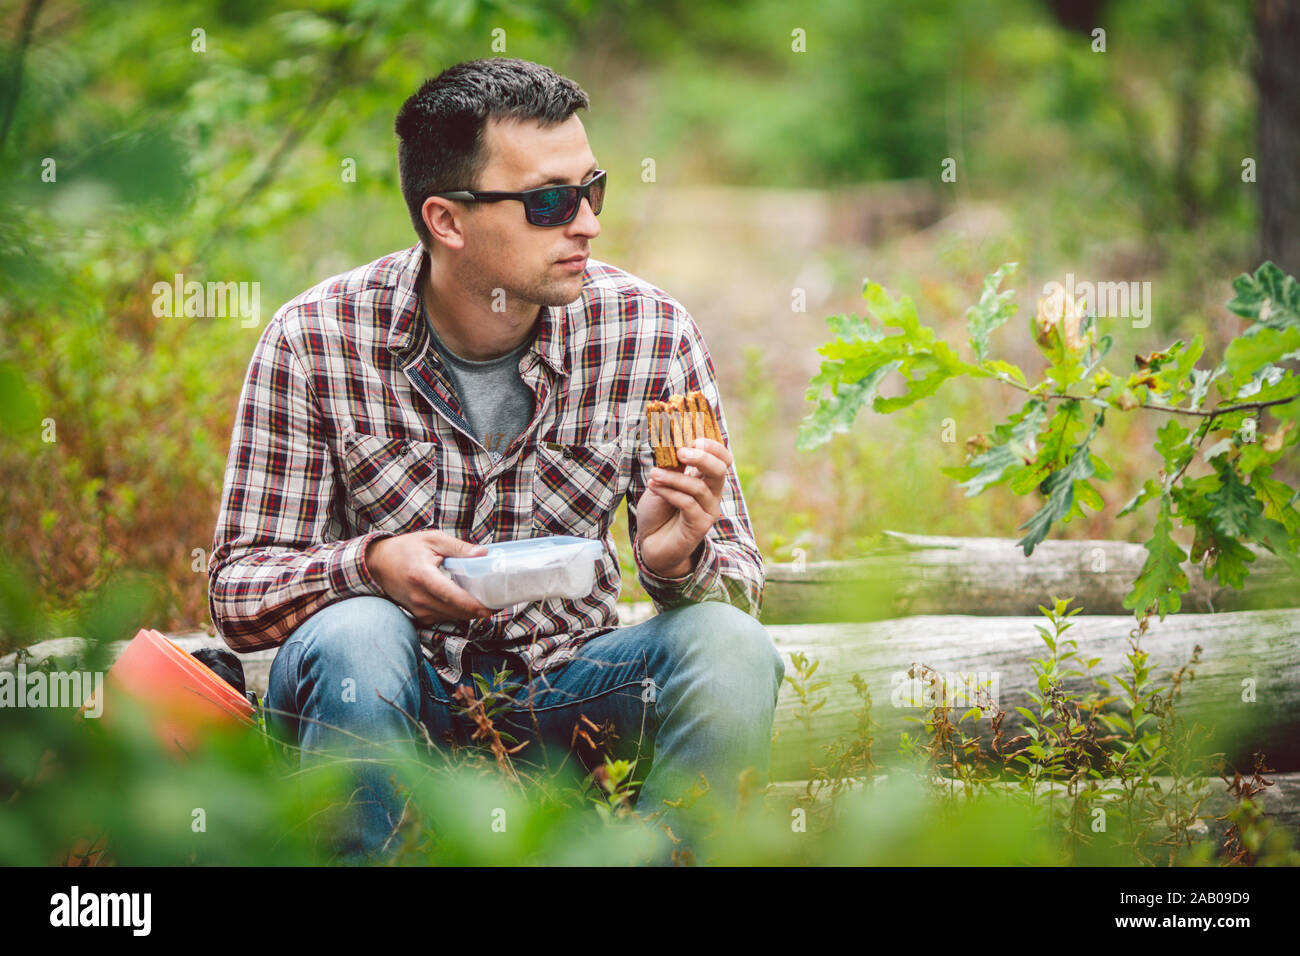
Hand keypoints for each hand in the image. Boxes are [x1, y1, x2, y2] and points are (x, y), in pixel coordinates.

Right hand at [365, 530, 492, 625]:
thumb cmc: (406, 549)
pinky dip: (457, 613)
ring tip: (486, 603)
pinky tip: (466, 604)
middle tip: (497, 604)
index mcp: (423, 576)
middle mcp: (419, 597)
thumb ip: (459, 548)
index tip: (492, 607)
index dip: (473, 605)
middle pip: (455, 611)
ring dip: (469, 613)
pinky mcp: (418, 615)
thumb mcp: (433, 540)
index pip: (452, 596)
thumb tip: (483, 554)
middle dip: (478, 610)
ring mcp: (417, 609)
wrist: (378, 563)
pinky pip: (443, 618)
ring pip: (451, 618)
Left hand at [634, 437, 730, 576]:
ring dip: (674, 478)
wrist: (651, 543)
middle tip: (681, 452)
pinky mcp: (700, 525)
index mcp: (706, 479)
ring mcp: (708, 510)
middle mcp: (712, 493)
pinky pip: (688, 504)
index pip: (722, 459)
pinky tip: (654, 487)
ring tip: (653, 474)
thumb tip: (677, 444)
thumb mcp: (662, 482)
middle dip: (702, 458)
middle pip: (720, 470)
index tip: (694, 438)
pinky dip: (669, 493)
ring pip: (699, 487)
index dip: (713, 447)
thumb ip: (672, 467)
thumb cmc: (658, 511)